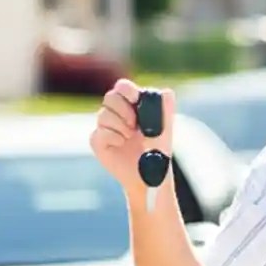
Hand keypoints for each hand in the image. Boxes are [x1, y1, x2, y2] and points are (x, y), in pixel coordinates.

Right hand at [89, 78, 175, 192]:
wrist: (148, 177)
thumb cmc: (157, 153)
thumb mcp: (164, 131)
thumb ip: (166, 111)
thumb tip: (167, 92)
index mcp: (132, 106)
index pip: (122, 87)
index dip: (126, 89)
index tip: (135, 98)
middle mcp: (116, 113)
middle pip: (110, 97)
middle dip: (123, 109)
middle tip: (134, 125)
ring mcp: (105, 127)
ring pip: (103, 114)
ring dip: (120, 126)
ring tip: (130, 138)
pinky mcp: (98, 141)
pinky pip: (99, 132)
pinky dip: (113, 137)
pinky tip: (121, 145)